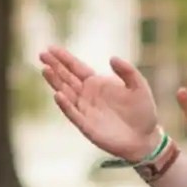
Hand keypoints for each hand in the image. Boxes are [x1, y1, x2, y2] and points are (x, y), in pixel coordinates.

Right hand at [39, 46, 160, 160]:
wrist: (145, 138)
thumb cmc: (142, 112)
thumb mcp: (139, 86)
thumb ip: (127, 71)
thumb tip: (111, 58)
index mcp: (97, 84)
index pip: (76, 68)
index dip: (64, 58)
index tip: (50, 48)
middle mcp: (87, 96)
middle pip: (66, 78)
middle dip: (54, 66)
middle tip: (41, 54)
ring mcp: (85, 110)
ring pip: (66, 93)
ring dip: (55, 82)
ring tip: (45, 70)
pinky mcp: (86, 126)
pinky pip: (73, 113)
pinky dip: (65, 105)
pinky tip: (58, 95)